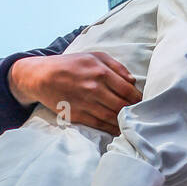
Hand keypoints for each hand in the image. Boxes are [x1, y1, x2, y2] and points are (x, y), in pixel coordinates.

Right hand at [9, 51, 139, 135]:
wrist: (42, 76)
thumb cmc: (71, 64)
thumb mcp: (94, 56)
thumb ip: (116, 66)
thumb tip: (133, 81)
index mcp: (101, 72)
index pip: (128, 90)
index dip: (139, 99)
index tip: (144, 103)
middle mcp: (95, 88)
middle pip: (122, 105)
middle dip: (134, 111)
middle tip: (141, 115)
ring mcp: (86, 103)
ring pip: (112, 117)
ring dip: (124, 122)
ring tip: (132, 124)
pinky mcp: (78, 115)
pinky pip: (99, 125)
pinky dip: (111, 129)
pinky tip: (118, 130)